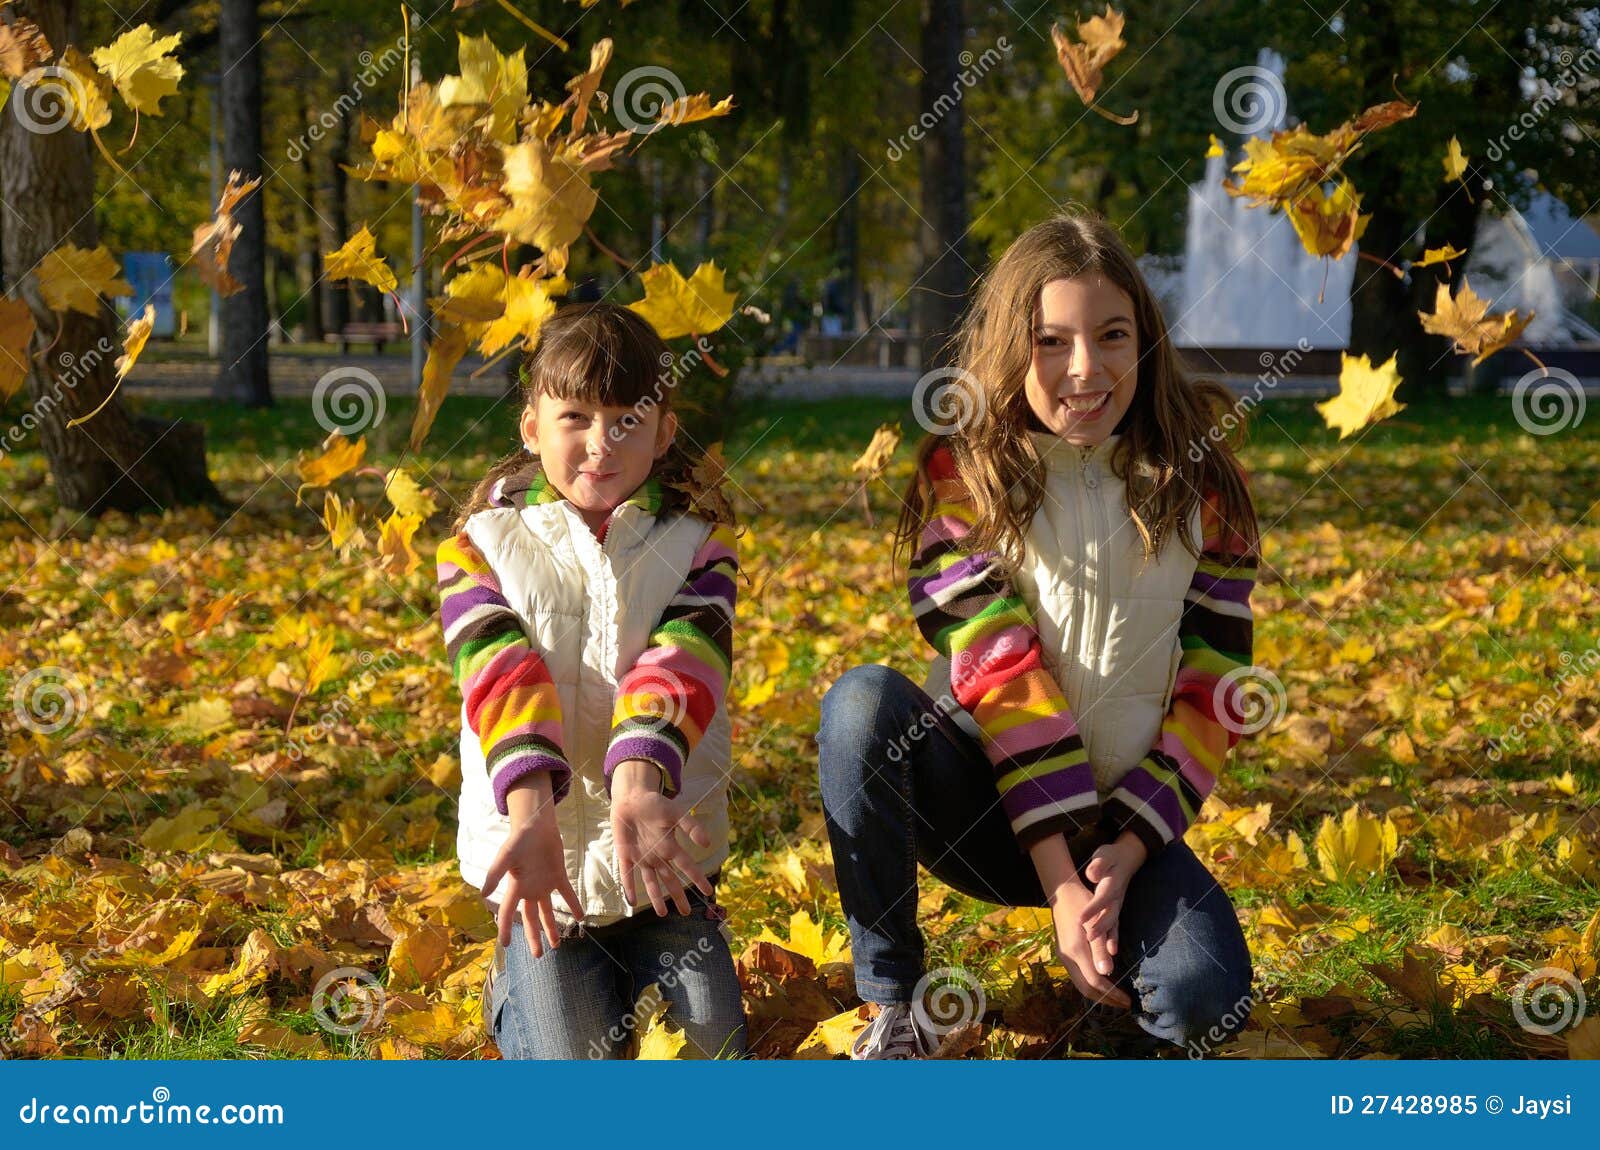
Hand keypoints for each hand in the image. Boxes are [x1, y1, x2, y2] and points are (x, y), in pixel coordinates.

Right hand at [480, 772, 584, 957]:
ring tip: (556, 946)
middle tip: (538, 956)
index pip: (507, 913)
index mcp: (515, 887)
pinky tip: (579, 917)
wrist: (536, 825)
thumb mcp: (505, 856)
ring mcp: (544, 884)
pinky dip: (573, 905)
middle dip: (533, 936)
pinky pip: (566, 894)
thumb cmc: (518, 840)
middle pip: (530, 918)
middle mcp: (529, 889)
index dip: (506, 929)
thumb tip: (483, 894)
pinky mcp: (558, 876)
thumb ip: (495, 874)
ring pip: (547, 911)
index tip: (506, 945)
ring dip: (552, 927)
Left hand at [610, 759, 712, 915]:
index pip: (686, 866)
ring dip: (656, 897)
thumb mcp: (676, 813)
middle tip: (685, 913)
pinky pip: (627, 874)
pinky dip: (628, 888)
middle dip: (677, 896)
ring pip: (650, 881)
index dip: (697, 879)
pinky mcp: (625, 855)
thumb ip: (691, 826)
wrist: (632, 799)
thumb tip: (707, 843)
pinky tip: (631, 902)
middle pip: (669, 879)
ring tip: (662, 914)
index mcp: (670, 846)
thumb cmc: (656, 804)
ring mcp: (641, 857)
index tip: (708, 892)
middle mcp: (657, 856)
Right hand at [1049, 879, 1131, 1009]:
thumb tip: (1107, 973)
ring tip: (1115, 996)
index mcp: (1076, 952)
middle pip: (1086, 989)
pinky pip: (1078, 976)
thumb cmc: (1082, 904)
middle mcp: (1068, 958)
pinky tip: (1102, 981)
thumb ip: (1100, 949)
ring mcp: (1064, 956)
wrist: (1061, 892)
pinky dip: (1091, 984)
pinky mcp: (1064, 952)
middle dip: (1106, 1000)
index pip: (1096, 983)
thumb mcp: (1094, 924)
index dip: (1113, 994)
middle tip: (1124, 1004)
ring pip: (1081, 984)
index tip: (1128, 1001)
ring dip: (1099, 994)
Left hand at [1079, 831, 1147, 970]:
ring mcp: (1118, 905)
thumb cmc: (1111, 857)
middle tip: (1088, 938)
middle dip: (1100, 928)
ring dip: (1107, 937)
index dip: (1092, 909)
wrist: (1127, 859)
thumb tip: (1092, 874)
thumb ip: (1099, 864)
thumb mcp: (1104, 855)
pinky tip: (1111, 952)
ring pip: (1113, 923)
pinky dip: (1113, 938)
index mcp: (1112, 884)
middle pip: (1109, 915)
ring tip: (1104, 953)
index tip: (1081, 919)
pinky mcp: (1116, 910)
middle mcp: (1117, 898)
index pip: (1102, 898)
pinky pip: (1115, 926)